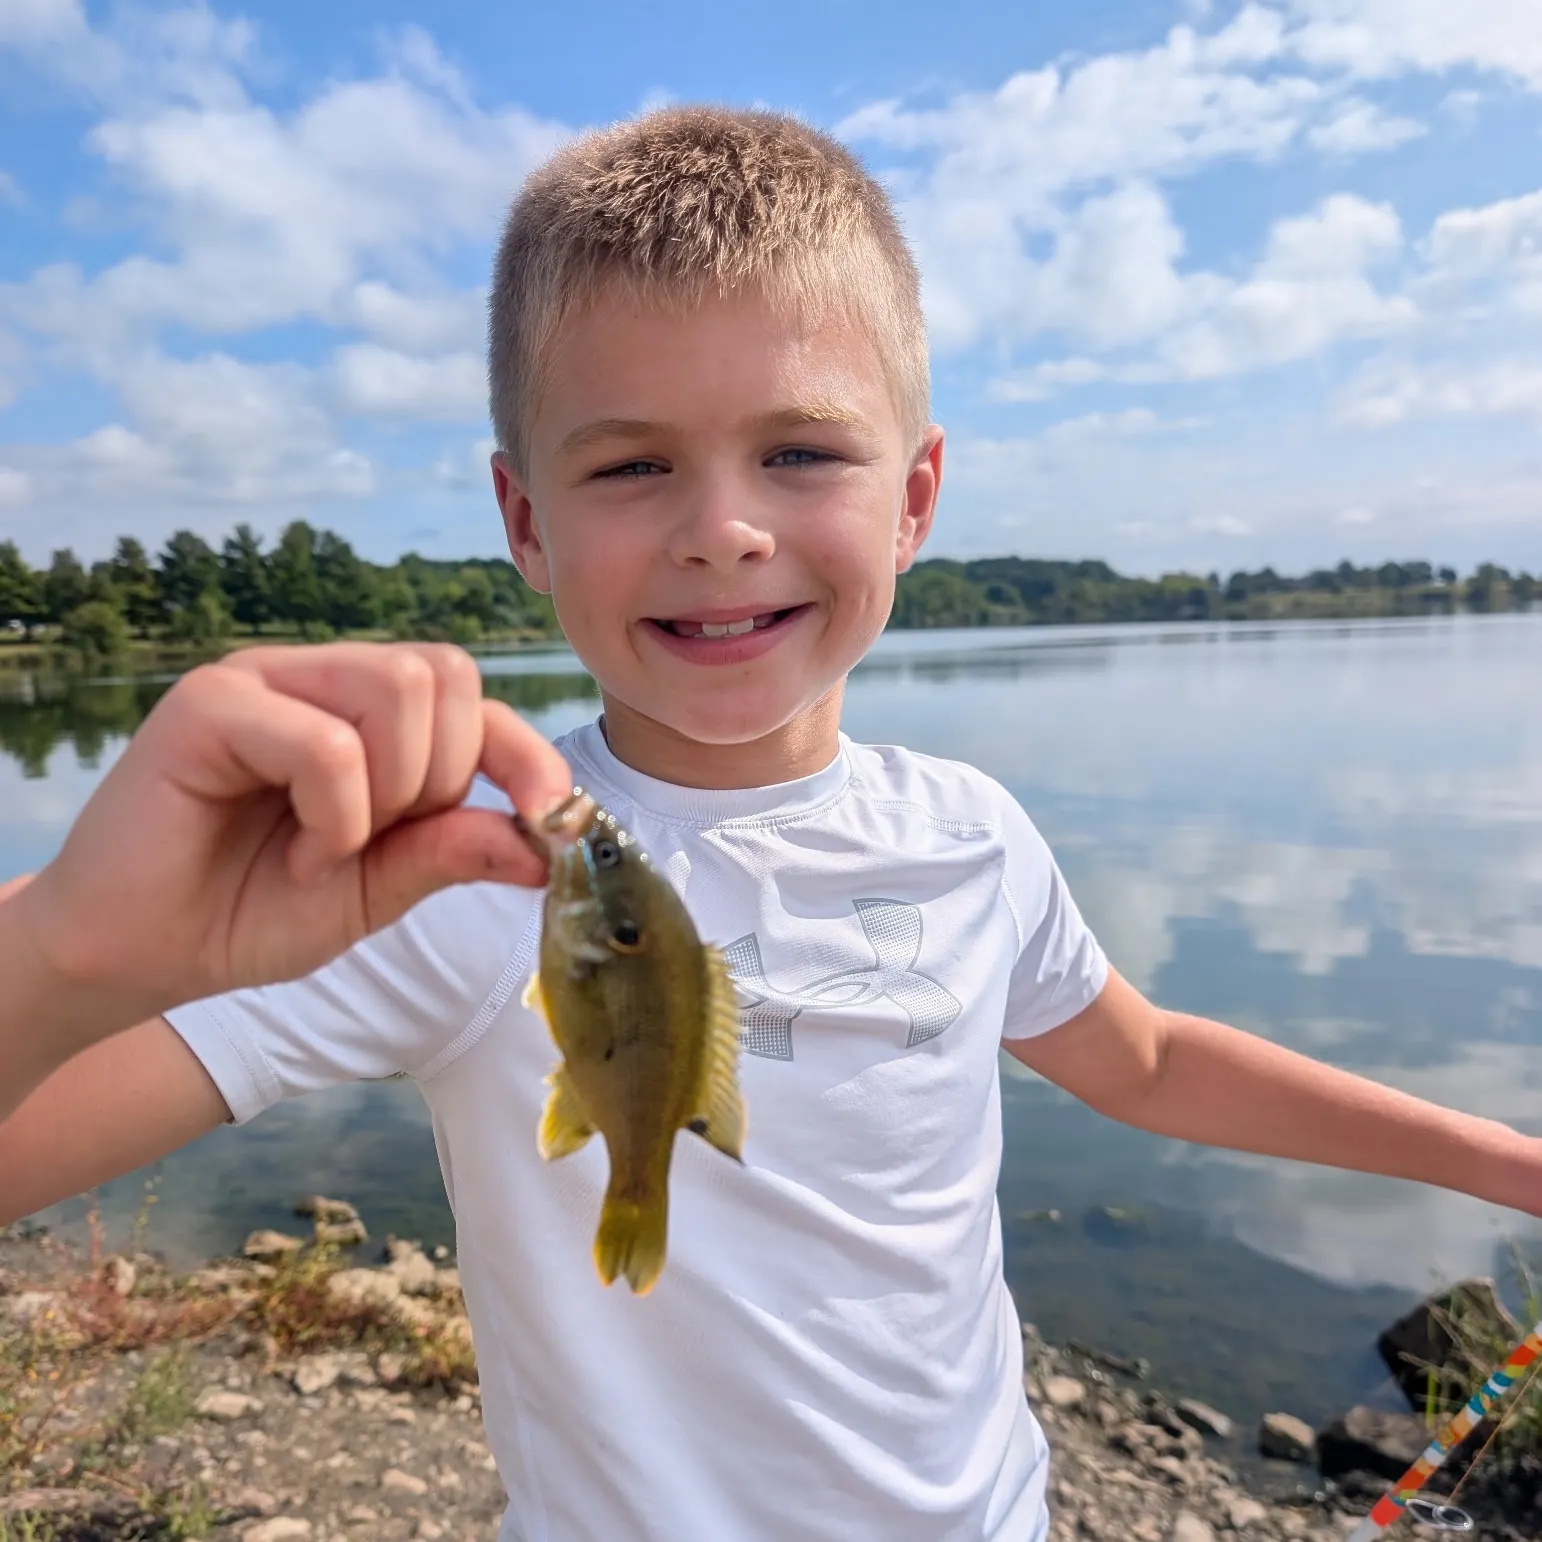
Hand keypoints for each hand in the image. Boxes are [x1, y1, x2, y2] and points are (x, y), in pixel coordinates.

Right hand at [5, 641, 572, 1043]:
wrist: (136, 956)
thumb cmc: (248, 912)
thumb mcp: (376, 891)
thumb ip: (450, 851)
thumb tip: (548, 840)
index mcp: (363, 713)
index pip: (473, 697)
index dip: (525, 751)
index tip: (553, 818)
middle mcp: (319, 679)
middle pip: (447, 673)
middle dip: (442, 775)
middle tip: (383, 840)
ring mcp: (264, 681)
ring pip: (397, 688)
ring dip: (392, 789)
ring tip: (335, 846)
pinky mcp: (210, 702)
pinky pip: (326, 741)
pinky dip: (336, 813)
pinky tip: (303, 851)